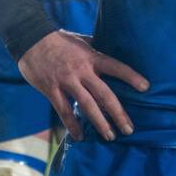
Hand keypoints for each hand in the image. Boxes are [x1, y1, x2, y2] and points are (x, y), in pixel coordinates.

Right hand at [17, 31, 147, 140]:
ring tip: (110, 136)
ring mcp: (66, 81)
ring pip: (86, 105)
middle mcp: (81, 70)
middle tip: (129, 129)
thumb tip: (110, 46)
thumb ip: (94, 47)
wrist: (30, 39)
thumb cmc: (57, 39)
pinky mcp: (51, 89)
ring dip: (100, 122)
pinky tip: (80, 136)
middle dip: (118, 113)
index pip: (115, 67)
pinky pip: (63, 110)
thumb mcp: (79, 39)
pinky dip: (72, 125)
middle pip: (104, 94)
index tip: (146, 87)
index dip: (131, 77)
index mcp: (90, 57)